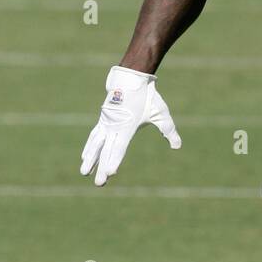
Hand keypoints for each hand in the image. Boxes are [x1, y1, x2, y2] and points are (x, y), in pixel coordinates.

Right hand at [80, 65, 180, 186]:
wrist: (131, 78)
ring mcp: (106, 123)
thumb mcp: (161, 113)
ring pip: (96, 144)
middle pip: (106, 151)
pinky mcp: (103, 120)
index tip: (110, 173)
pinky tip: (84, 157)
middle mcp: (114, 127)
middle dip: (102, 168)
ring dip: (91, 159)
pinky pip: (94, 136)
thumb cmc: (148, 97)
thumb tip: (177, 146)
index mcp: (128, 127)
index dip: (115, 160)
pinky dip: (89, 147)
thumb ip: (168, 130)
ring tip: (84, 172)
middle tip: (99, 184)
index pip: (120, 147)